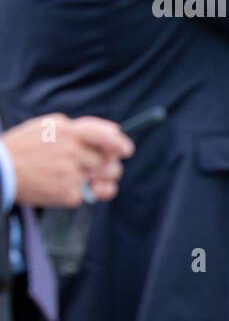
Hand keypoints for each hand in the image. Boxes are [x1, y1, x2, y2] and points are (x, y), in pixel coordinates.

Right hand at [2, 115, 134, 207]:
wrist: (0, 170)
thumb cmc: (25, 145)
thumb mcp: (49, 125)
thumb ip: (84, 126)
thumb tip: (116, 131)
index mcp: (70, 132)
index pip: (109, 138)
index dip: (121, 146)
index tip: (125, 151)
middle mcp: (73, 153)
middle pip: (111, 164)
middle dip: (109, 166)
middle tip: (97, 168)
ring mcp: (71, 175)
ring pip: (106, 182)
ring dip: (101, 182)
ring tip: (87, 180)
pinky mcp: (67, 195)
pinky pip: (87, 195)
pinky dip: (78, 192)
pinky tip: (61, 186)